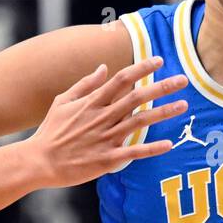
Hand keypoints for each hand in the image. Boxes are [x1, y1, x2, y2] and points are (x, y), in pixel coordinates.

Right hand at [31, 56, 188, 187]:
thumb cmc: (51, 131)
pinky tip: (170, 144)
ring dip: (163, 113)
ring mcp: (105, 138)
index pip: (121, 79)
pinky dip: (152, 148)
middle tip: (183, 79)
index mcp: (92, 102)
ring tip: (183, 105)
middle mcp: (102, 117)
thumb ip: (85, 84)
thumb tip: (104, 67)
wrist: (39, 161)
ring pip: (140, 122)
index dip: (141, 68)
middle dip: (161, 87)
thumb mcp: (63, 101)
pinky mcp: (107, 159)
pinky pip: (134, 153)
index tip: (159, 60)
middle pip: (137, 97)